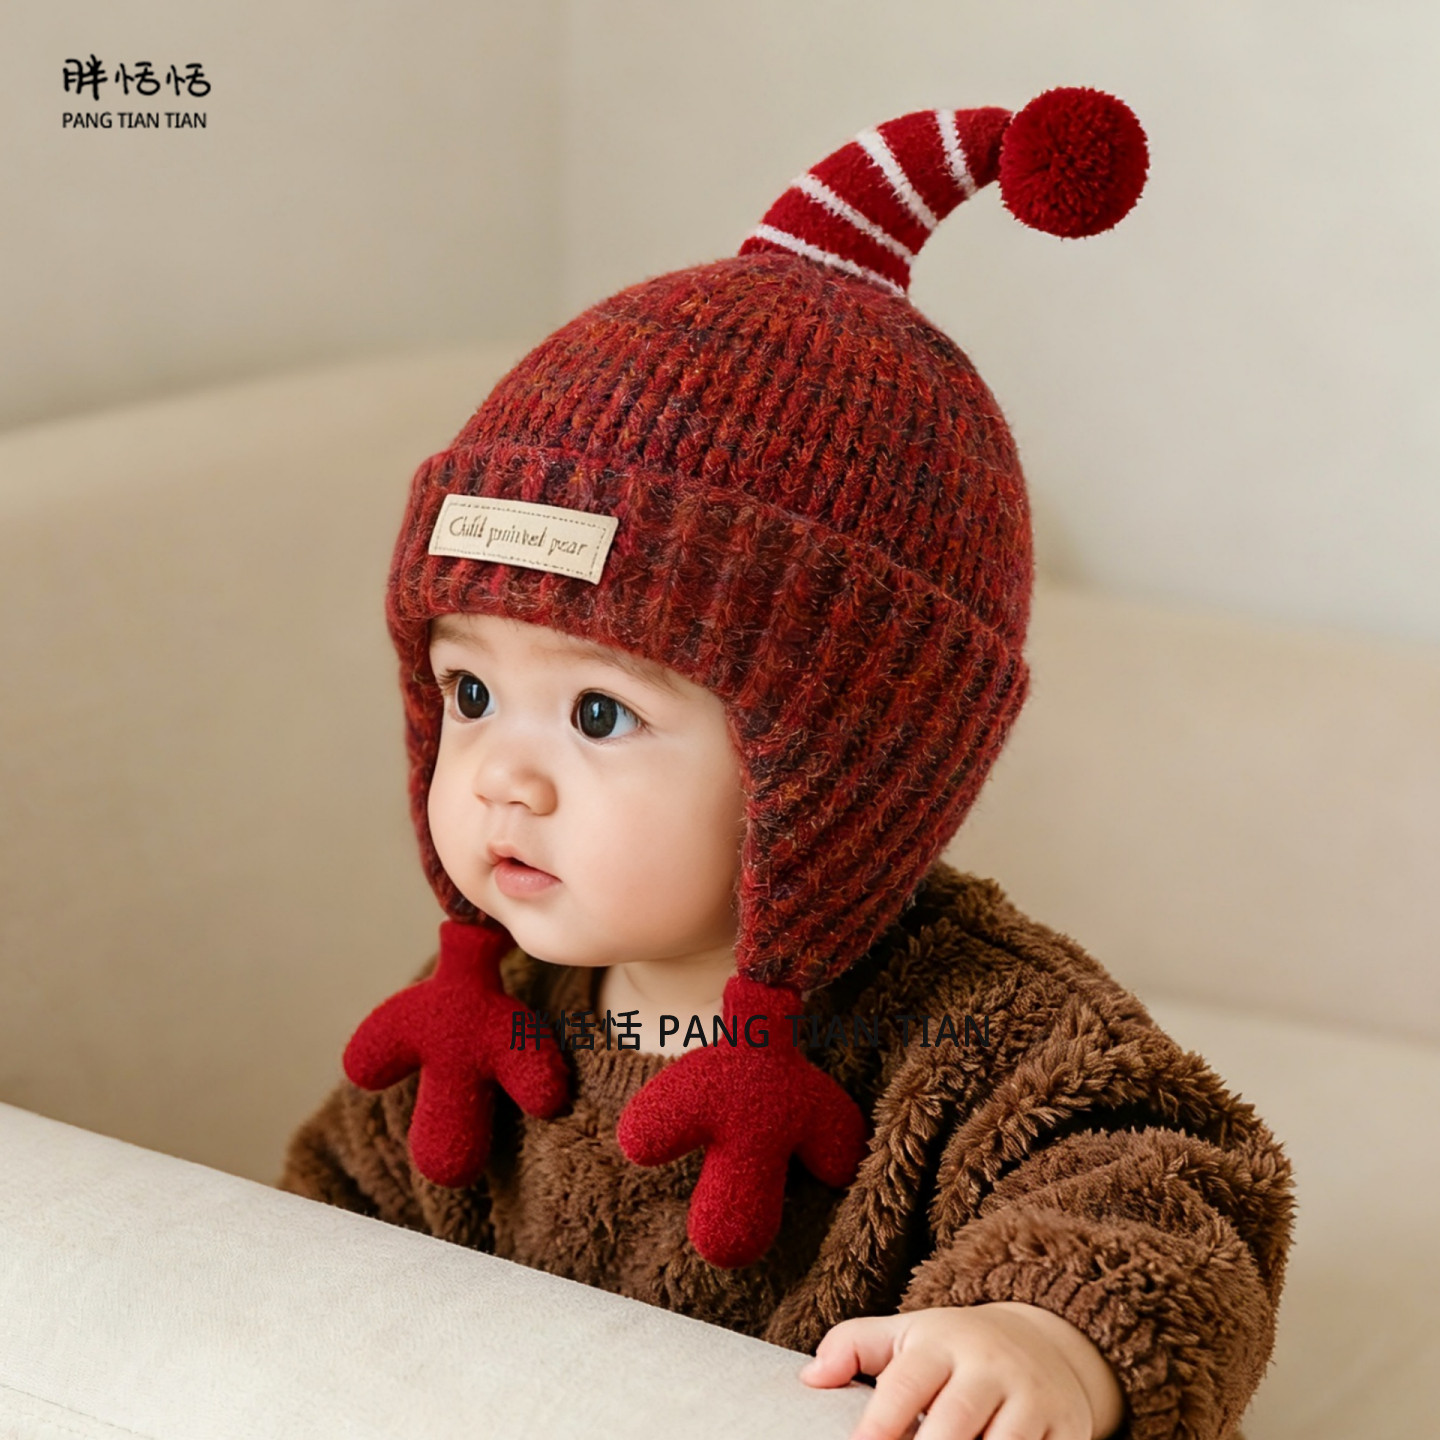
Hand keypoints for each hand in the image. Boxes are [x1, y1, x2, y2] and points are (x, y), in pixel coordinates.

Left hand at [798, 1302, 1123, 1439]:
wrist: (1044, 1342)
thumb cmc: (952, 1351)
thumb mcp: (905, 1335)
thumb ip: (853, 1347)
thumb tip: (809, 1378)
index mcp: (942, 1342)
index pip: (905, 1384)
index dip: (879, 1425)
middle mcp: (990, 1366)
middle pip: (955, 1422)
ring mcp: (1034, 1399)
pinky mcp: (1069, 1430)